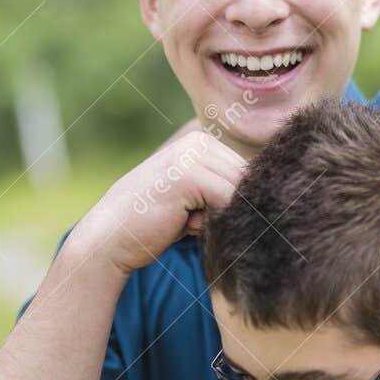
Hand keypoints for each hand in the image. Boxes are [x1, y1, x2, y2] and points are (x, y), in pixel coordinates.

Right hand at [89, 129, 247, 273]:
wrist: (110, 238)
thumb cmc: (154, 224)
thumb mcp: (194, 200)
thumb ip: (222, 191)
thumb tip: (269, 199)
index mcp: (201, 142)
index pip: (247, 174)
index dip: (234, 203)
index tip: (200, 216)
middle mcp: (198, 141)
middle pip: (247, 182)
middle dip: (229, 209)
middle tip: (189, 220)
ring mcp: (192, 155)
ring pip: (239, 193)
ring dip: (219, 217)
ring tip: (183, 220)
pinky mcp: (189, 175)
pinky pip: (228, 203)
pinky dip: (213, 222)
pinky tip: (181, 223)